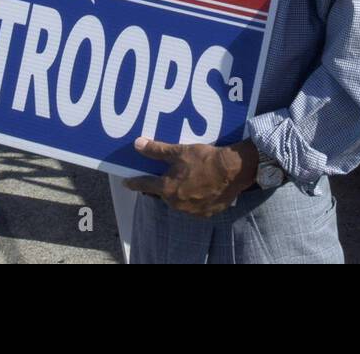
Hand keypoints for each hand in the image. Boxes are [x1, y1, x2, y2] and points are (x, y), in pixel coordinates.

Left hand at [122, 138, 258, 216]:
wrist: (233, 171)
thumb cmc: (204, 160)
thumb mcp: (179, 152)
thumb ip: (156, 151)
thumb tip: (137, 144)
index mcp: (167, 189)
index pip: (145, 185)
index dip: (134, 182)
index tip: (126, 182)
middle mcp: (176, 204)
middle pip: (163, 194)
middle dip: (162, 186)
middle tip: (165, 176)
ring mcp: (191, 211)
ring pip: (179, 201)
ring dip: (179, 193)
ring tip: (186, 180)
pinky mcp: (206, 213)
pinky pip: (194, 206)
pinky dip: (194, 198)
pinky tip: (200, 188)